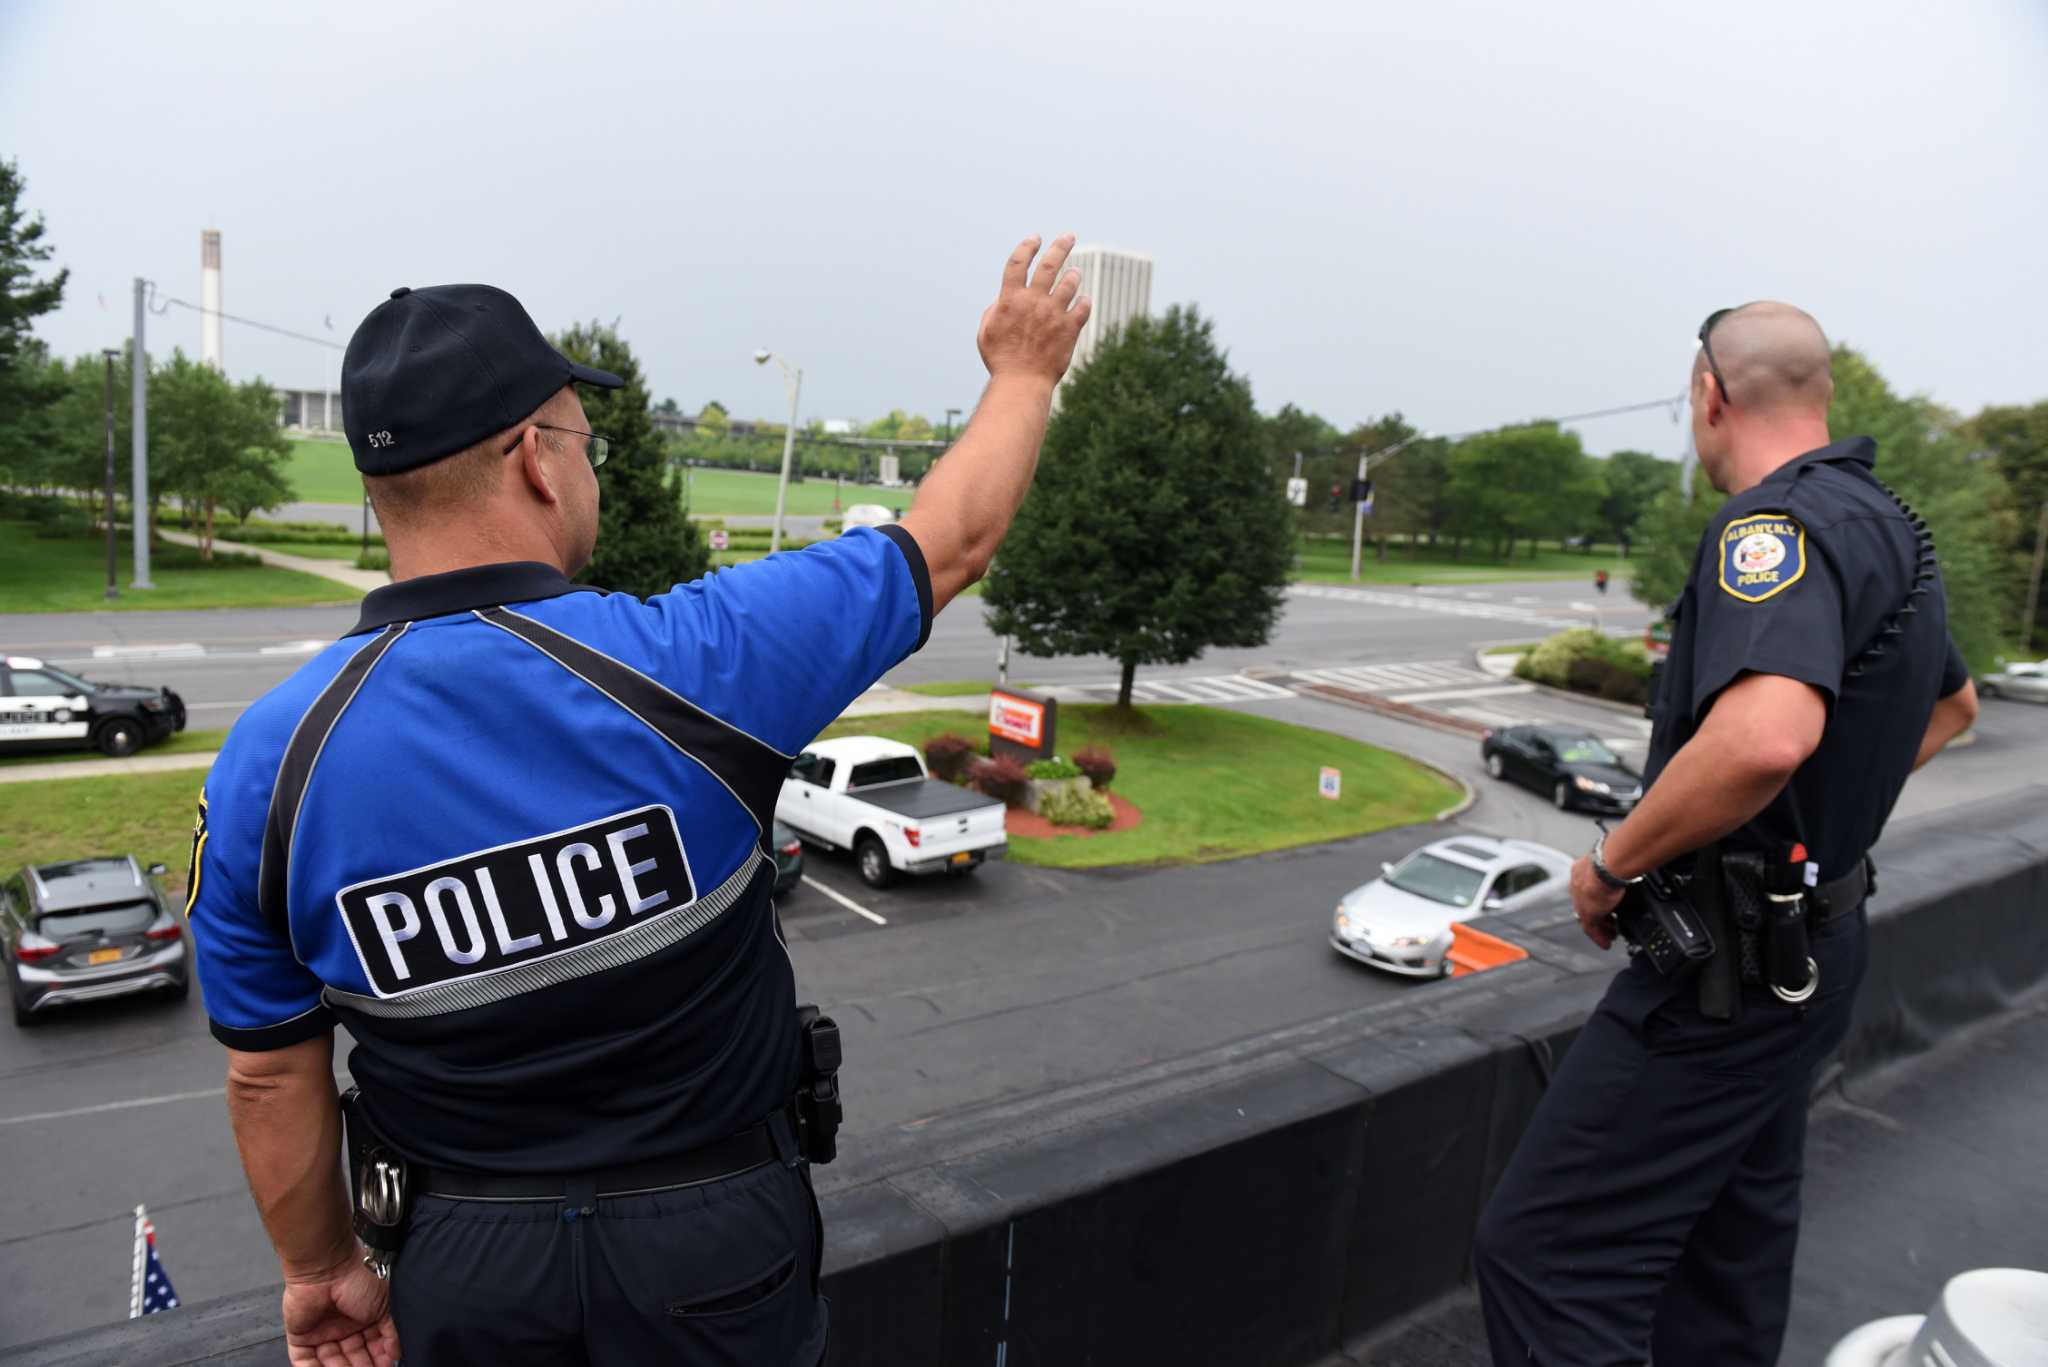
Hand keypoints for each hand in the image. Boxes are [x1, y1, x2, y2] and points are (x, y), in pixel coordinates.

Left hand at [281, 1254, 398, 1366]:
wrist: (328, 1267)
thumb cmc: (359, 1278)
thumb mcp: (385, 1306)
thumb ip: (390, 1333)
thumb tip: (396, 1354)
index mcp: (363, 1319)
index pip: (371, 1347)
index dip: (378, 1359)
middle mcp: (342, 1328)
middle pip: (351, 1357)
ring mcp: (321, 1333)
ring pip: (330, 1362)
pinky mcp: (300, 1337)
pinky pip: (305, 1361)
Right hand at [977, 234, 1091, 386]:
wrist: (1022, 383)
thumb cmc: (1000, 360)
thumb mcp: (985, 333)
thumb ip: (994, 310)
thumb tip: (1004, 298)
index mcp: (1011, 299)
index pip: (1018, 263)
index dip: (1026, 247)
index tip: (1035, 238)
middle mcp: (1034, 301)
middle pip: (1049, 264)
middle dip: (1060, 246)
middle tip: (1068, 236)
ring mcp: (1054, 314)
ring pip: (1070, 283)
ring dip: (1073, 275)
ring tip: (1075, 273)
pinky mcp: (1070, 329)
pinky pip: (1083, 308)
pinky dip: (1084, 302)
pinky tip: (1083, 301)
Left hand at [1570, 855, 1626, 950]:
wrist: (1609, 864)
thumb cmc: (1614, 856)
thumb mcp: (1613, 860)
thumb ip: (1616, 866)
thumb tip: (1627, 863)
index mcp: (1582, 869)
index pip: (1585, 888)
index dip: (1595, 898)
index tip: (1603, 905)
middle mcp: (1578, 885)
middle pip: (1586, 904)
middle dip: (1597, 915)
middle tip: (1607, 924)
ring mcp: (1581, 899)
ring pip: (1588, 918)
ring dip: (1599, 928)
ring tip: (1609, 936)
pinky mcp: (1587, 912)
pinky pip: (1591, 929)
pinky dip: (1599, 937)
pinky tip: (1606, 942)